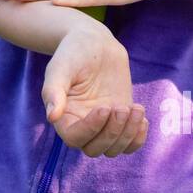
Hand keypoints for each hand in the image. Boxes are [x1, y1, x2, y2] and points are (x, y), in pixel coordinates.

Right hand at [41, 19, 148, 157]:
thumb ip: (54, 91)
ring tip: (136, 109)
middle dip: (112, 133)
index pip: (74, 138)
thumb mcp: (60, 67)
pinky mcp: (120, 119)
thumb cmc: (73, 53)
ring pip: (114, 149)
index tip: (103, 108)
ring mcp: (103, 124)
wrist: (95, 42)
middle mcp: (82, 125)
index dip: (90, 129)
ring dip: (127, 135)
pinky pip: (130, 143)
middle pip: (95, 149)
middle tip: (121, 107)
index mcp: (63, 116)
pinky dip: (138, 137)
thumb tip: (52, 117)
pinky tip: (141, 117)